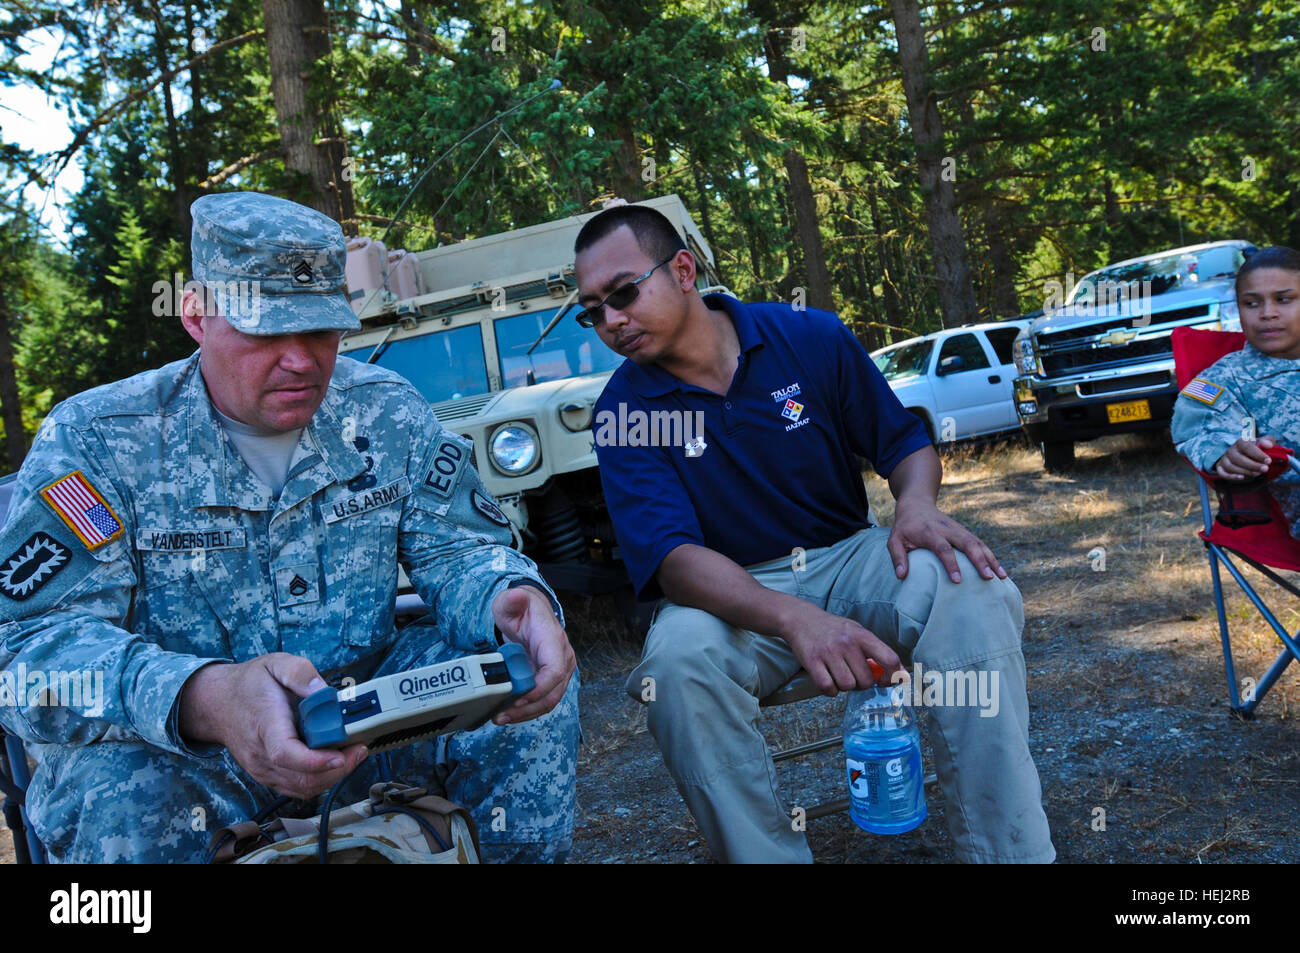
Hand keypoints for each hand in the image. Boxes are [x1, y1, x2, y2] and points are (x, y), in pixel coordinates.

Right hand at [179, 654, 368, 800]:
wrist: (217, 703)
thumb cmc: (249, 684)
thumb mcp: (275, 664)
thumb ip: (301, 673)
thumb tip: (324, 691)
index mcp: (264, 725)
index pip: (285, 753)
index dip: (316, 760)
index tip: (341, 754)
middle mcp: (261, 754)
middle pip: (301, 779)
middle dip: (338, 769)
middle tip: (359, 749)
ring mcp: (263, 769)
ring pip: (302, 788)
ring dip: (333, 776)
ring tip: (351, 754)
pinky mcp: (268, 776)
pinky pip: (297, 788)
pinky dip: (320, 780)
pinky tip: (334, 761)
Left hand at [490, 585, 576, 723]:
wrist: (530, 613)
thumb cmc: (521, 610)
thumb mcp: (509, 602)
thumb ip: (512, 600)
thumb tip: (517, 596)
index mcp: (553, 639)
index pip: (554, 670)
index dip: (538, 689)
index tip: (517, 700)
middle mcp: (562, 657)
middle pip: (552, 692)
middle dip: (528, 709)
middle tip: (501, 716)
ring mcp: (559, 670)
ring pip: (549, 700)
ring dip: (526, 714)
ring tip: (502, 717)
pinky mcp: (551, 680)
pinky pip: (543, 700)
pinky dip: (527, 709)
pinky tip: (509, 712)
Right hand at [778, 600, 901, 696]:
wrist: (801, 619)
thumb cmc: (834, 629)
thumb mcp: (858, 632)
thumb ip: (878, 652)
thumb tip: (902, 676)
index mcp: (862, 635)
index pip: (889, 658)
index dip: (892, 676)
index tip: (886, 682)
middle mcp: (847, 643)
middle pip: (866, 680)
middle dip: (862, 684)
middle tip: (854, 674)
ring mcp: (828, 652)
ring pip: (848, 686)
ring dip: (845, 686)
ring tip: (839, 674)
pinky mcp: (812, 661)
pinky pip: (828, 688)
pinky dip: (830, 690)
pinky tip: (828, 679)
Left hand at [888, 496, 1004, 582]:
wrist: (917, 504)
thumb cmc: (905, 527)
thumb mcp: (895, 539)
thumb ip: (897, 556)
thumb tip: (901, 576)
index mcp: (930, 532)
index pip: (943, 549)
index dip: (951, 564)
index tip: (958, 580)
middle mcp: (948, 530)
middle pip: (967, 544)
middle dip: (979, 561)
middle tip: (988, 578)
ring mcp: (959, 530)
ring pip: (978, 543)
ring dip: (991, 559)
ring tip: (1001, 576)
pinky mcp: (965, 532)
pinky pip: (980, 544)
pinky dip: (991, 556)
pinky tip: (1000, 570)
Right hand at [1214, 435, 1275, 479]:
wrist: (1244, 456)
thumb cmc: (1256, 449)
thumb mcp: (1264, 442)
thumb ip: (1269, 441)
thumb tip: (1268, 445)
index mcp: (1241, 442)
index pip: (1247, 447)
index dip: (1258, 454)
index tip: (1269, 461)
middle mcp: (1231, 450)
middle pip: (1238, 458)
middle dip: (1253, 465)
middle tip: (1265, 469)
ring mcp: (1224, 459)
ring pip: (1231, 467)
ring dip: (1245, 471)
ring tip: (1258, 474)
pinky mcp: (1221, 468)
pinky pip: (1222, 473)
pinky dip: (1231, 476)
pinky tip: (1242, 478)